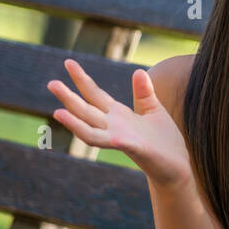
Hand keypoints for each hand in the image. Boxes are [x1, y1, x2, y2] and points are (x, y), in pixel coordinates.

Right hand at [47, 59, 192, 189]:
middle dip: (69, 98)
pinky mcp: (135, 149)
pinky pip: (115, 143)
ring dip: (75, 123)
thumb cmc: (164, 140)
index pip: (95, 94)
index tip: (68, 62)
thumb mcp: (154, 110)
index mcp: (119, 115)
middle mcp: (114, 126)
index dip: (82, 79)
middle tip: (50, 83)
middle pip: (87, 110)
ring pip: (91, 130)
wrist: (177, 166)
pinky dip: (105, 138)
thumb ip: (144, 93)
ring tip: (57, 112)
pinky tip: (99, 131)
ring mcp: (121, 138)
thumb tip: (138, 70)